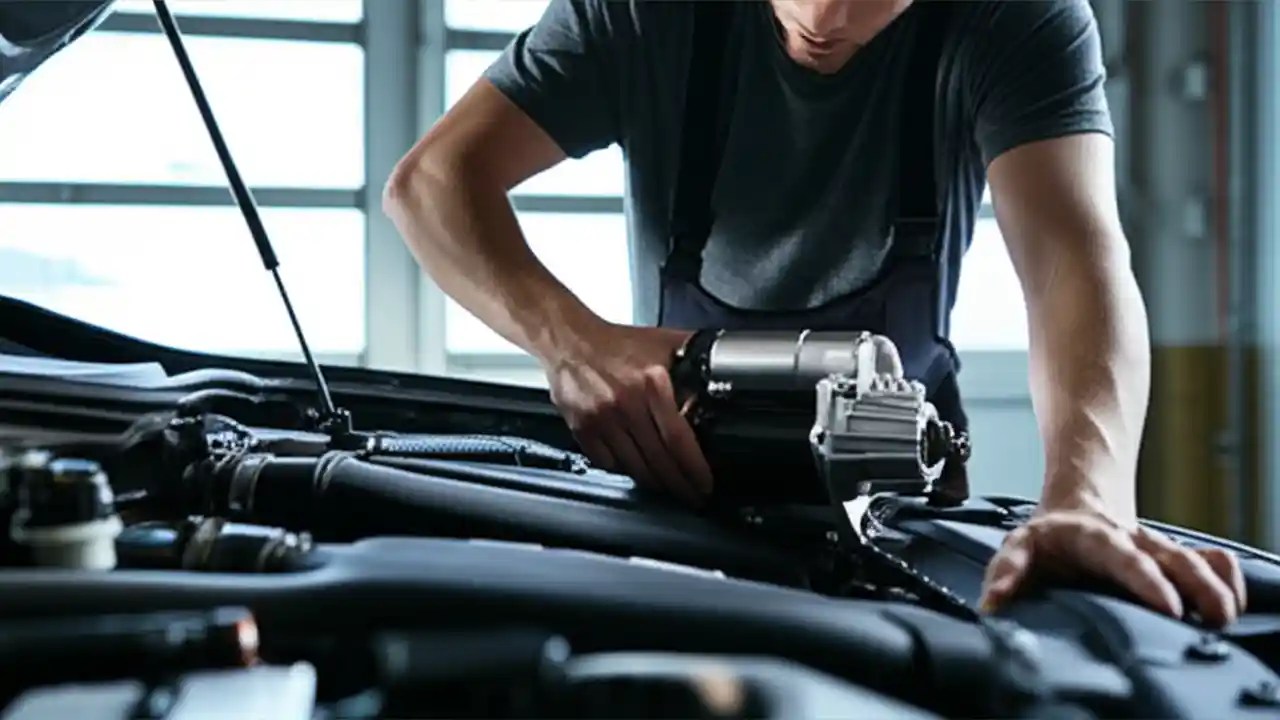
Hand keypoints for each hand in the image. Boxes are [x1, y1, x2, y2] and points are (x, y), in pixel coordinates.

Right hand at [543, 322, 712, 504]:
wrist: (569, 340)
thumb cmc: (618, 343)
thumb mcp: (665, 343)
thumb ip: (694, 360)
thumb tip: (723, 376)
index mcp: (651, 381)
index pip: (678, 438)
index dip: (694, 468)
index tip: (705, 484)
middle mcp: (625, 402)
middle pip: (659, 460)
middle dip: (680, 485)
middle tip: (693, 496)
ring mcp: (601, 418)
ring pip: (635, 467)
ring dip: (655, 483)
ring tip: (669, 488)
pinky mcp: (582, 428)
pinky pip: (608, 463)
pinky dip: (625, 471)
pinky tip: (637, 470)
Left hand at [979, 507, 1246, 626]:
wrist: (1079, 504)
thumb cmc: (1048, 537)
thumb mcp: (1019, 544)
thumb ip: (1006, 572)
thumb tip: (992, 604)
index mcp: (1096, 537)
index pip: (1125, 557)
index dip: (1147, 579)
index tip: (1168, 605)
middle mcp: (1134, 540)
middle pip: (1171, 557)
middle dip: (1194, 585)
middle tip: (1210, 616)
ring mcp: (1158, 548)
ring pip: (1196, 560)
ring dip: (1215, 587)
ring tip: (1225, 617)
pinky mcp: (1174, 558)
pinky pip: (1211, 560)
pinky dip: (1227, 578)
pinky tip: (1234, 603)